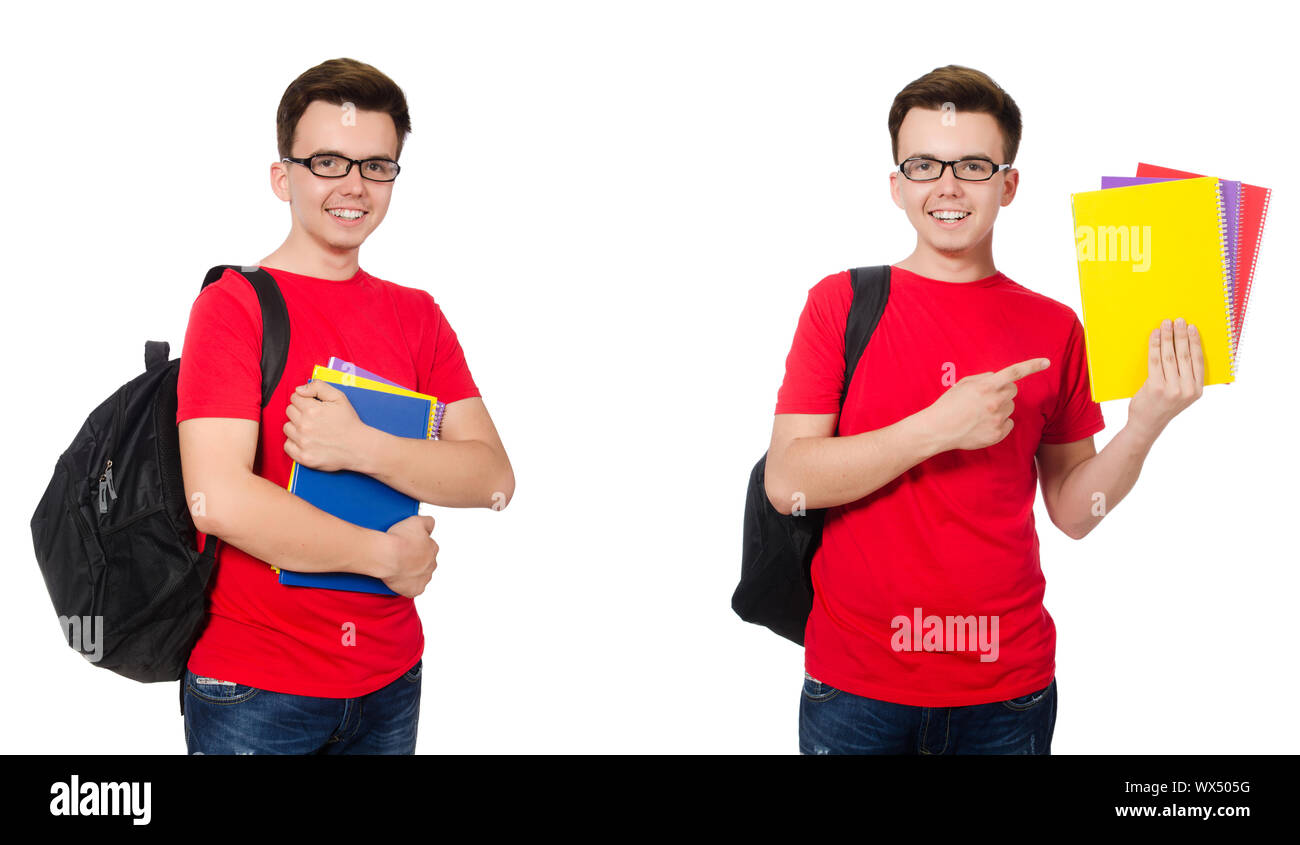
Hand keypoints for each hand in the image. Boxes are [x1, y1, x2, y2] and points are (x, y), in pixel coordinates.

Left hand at [283, 381, 370, 472]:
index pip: (294, 397)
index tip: (312, 405)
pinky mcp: (303, 457)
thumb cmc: (349, 423)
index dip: (304, 400)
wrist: (359, 447)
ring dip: (296, 427)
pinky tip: (306, 441)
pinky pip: (287, 445)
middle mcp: (304, 426)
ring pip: (287, 428)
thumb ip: (318, 387)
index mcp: (312, 410)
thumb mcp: (339, 398)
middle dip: (300, 412)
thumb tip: (299, 389)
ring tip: (311, 429)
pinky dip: (294, 443)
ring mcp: (302, 442)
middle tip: (314, 418)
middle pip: (289, 411)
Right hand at [383, 515, 438, 597]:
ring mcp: (424, 578)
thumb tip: (431, 524)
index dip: (416, 546)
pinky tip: (398, 579)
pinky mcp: (415, 590)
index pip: (428, 547)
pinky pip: (413, 589)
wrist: (386, 555)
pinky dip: (406, 585)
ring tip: (397, 567)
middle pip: (424, 562)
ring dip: (411, 573)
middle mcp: (432, 564)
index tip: (407, 545)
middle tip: (400, 556)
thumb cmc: (399, 539)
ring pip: (420, 576)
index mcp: (433, 548)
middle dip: (415, 560)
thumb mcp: (416, 520)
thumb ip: (428, 522)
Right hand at [927, 357, 1051, 450]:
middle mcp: (995, 401)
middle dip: (1004, 392)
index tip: (1047, 362)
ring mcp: (998, 419)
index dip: (1032, 365)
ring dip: (1000, 408)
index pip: (1014, 372)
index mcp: (986, 386)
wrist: (938, 430)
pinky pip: (1009, 424)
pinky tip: (984, 425)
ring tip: (980, 414)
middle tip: (987, 399)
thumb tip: (997, 377)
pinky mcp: (998, 434)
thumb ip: (983, 378)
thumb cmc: (948, 405)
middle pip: (1013, 391)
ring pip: (1010, 408)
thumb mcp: (963, 384)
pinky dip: (1000, 424)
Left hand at [1127, 317, 1203, 438]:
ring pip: (1170, 356)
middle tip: (1178, 321)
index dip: (1196, 342)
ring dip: (1168, 337)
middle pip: (1185, 356)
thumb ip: (1187, 378)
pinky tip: (1154, 336)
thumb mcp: (1182, 395)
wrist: (1147, 425)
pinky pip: (1155, 361)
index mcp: (1197, 390)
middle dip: (1181, 335)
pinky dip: (1155, 346)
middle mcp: (1187, 389)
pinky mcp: (1156, 387)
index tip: (1193, 328)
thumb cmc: (1163, 406)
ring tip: (1165, 324)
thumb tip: (1186, 349)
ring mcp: (1172, 389)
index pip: (1199, 361)